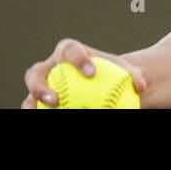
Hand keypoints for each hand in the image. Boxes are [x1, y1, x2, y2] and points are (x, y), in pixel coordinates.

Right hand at [22, 37, 147, 107]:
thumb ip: (133, 75)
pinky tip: (50, 119)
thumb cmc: (115, 74)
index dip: (77, 59)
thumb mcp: (127, 72)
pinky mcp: (40, 102)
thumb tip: (140, 84)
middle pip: (36, 72)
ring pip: (30, 95)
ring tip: (48, 111)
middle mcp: (49, 67)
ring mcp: (42, 85)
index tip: (92, 72)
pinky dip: (40, 112)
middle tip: (56, 99)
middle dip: (40, 85)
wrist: (106, 86)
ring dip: (33, 104)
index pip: (69, 51)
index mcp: (68, 52)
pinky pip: (36, 109)